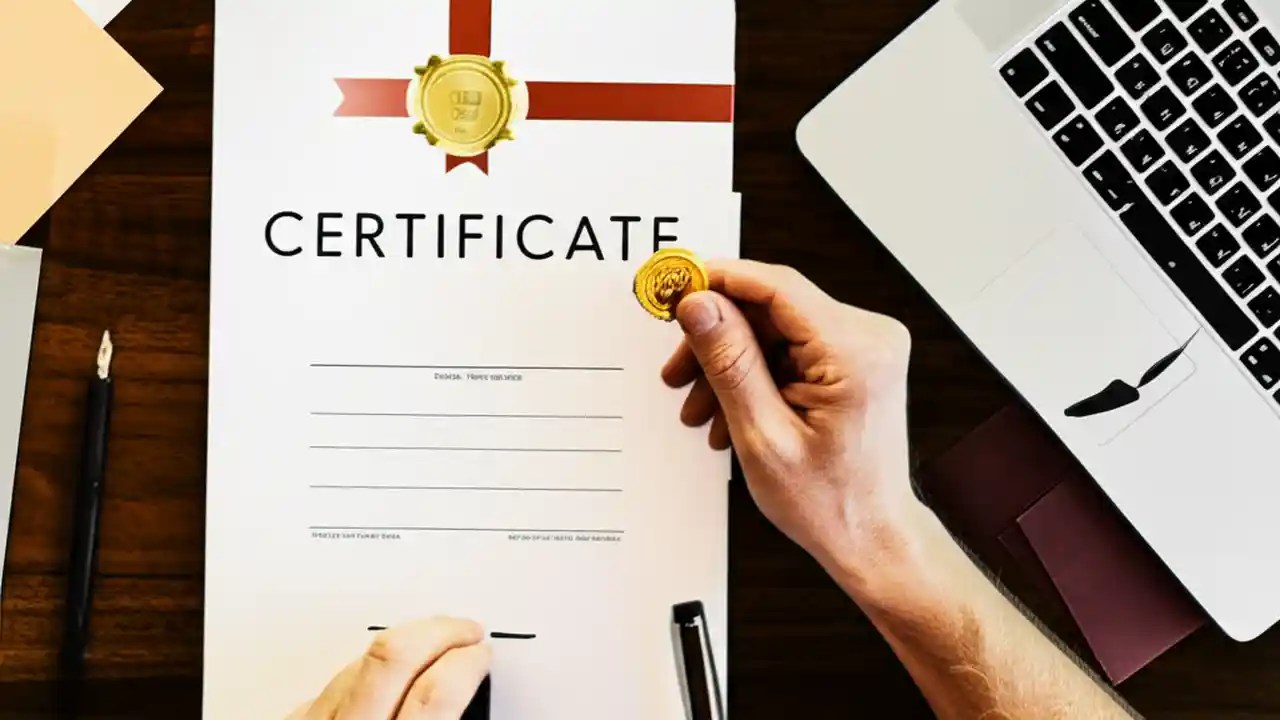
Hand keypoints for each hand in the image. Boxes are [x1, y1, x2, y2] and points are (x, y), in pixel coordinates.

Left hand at [288, 617, 490, 719]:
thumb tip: (467, 689)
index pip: (437, 691)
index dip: (468, 662)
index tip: (480, 653)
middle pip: (395, 653)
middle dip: (441, 629)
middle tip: (464, 629)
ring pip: (362, 658)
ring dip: (407, 640)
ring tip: (430, 639)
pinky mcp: (294, 718)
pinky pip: (336, 679)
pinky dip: (366, 668)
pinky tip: (383, 673)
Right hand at [663, 260, 923, 584]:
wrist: (872, 537)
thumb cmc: (830, 503)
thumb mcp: (763, 435)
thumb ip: (730, 363)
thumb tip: (698, 304)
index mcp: (856, 352)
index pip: (777, 287)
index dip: (718, 280)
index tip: (674, 286)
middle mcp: (869, 337)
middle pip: (772, 309)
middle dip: (717, 339)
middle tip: (676, 372)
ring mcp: (865, 347)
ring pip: (776, 330)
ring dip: (731, 363)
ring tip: (700, 408)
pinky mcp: (855, 359)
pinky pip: (791, 348)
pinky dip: (755, 374)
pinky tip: (729, 411)